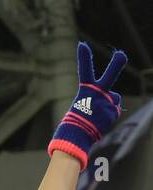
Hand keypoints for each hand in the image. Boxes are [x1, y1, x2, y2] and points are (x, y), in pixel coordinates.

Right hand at [48, 43, 126, 162]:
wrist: (76, 138)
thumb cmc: (74, 123)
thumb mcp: (82, 107)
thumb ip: (97, 97)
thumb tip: (114, 97)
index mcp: (84, 91)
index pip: (84, 71)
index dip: (84, 57)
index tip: (82, 45)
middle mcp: (98, 94)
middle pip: (109, 76)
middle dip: (116, 64)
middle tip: (121, 55)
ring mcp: (107, 102)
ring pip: (114, 99)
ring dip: (109, 104)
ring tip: (97, 116)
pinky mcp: (114, 112)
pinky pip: (115, 110)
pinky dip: (109, 116)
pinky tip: (100, 122)